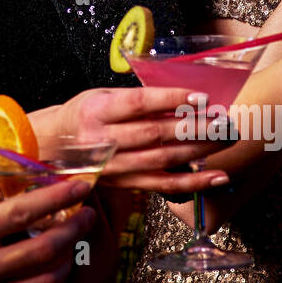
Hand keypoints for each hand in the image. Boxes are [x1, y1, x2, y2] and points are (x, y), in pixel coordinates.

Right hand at [33, 85, 228, 193]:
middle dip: (196, 126)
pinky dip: (194, 182)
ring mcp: (115, 165)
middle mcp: (104, 139)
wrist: (54, 147)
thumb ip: (135, 99)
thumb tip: (183, 98)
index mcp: (97, 110)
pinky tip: (218, 176)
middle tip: (226, 120)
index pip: (139, 103)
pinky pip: (164, 185)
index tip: (202, 97)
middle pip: (156, 133)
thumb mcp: (100, 96)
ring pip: (164, 159)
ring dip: (200, 150)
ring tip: (227, 139)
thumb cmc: (84, 115)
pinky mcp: (125, 184)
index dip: (171, 100)